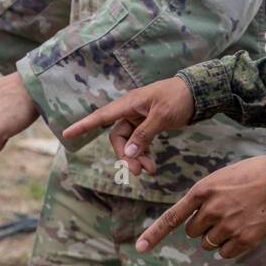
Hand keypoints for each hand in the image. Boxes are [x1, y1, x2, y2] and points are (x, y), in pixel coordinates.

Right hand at [63, 77, 194, 176]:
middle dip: (125, 155)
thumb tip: (129, 152)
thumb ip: (144, 134)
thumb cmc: (178, 98)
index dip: (83, 125)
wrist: (198, 93)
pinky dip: (144, 154)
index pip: (101, 116)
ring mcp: (139, 119)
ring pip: (130, 143)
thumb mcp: (161, 116)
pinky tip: (152, 165)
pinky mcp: (149, 125)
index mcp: (129, 104)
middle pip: (118, 137)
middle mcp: (130, 111)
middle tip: (137, 172)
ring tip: (149, 171)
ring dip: (136, 157)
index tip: (67, 134)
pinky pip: (140, 142)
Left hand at [135, 156, 265, 259]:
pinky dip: (231, 246)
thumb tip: (197, 220)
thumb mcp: (221, 178)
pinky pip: (225, 253)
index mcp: (202, 191)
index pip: (172, 217)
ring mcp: (227, 225)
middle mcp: (211, 210)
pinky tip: (244, 229)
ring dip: (217, 237)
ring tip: (236, 218)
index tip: (140, 247)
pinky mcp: (243, 239)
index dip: (154, 234)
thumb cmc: (252, 175)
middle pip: (193, 232)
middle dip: (202, 227)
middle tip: (222, 213)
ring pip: (208, 244)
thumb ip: (205, 197)